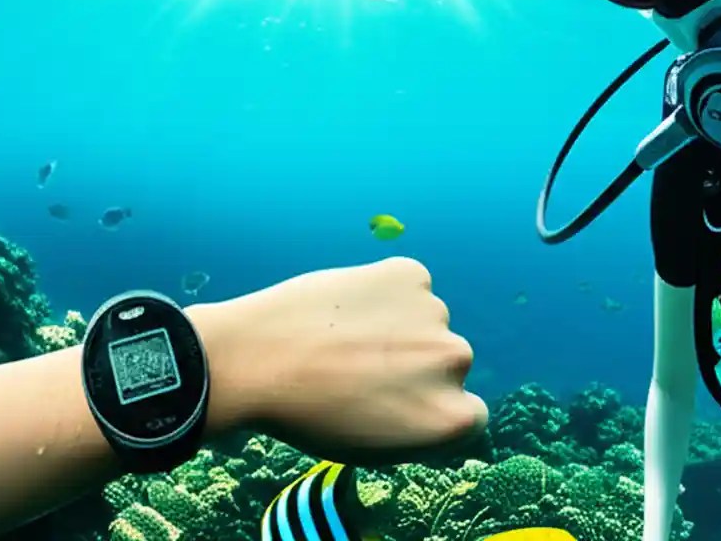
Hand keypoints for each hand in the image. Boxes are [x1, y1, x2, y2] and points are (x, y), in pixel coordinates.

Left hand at [192, 257, 485, 463]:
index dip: (426, 407)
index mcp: (454, 420)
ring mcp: (435, 313)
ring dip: (399, 325)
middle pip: (448, 361)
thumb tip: (439, 392)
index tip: (390, 406)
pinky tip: (345, 307)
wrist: (253, 360)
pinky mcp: (410, 274)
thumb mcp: (377, 446)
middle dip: (415, 364)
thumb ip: (421, 422)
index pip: (467, 411)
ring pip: (426, 320)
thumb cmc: (309, 414)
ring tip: (344, 338)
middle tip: (359, 371)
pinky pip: (408, 284)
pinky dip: (385, 291)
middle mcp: (456, 363)